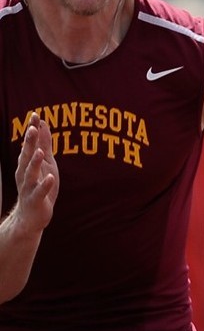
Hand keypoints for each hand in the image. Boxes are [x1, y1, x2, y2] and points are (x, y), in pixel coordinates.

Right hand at [11, 113, 57, 233]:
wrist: (31, 216)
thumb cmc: (39, 186)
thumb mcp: (45, 163)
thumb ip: (44, 144)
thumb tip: (43, 124)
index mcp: (27, 163)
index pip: (29, 144)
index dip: (32, 130)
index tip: (35, 115)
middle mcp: (25, 173)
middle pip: (27, 156)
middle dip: (30, 142)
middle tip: (33, 128)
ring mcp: (29, 187)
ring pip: (30, 173)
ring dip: (35, 162)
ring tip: (40, 152)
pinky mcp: (36, 200)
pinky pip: (40, 192)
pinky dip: (45, 184)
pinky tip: (50, 178)